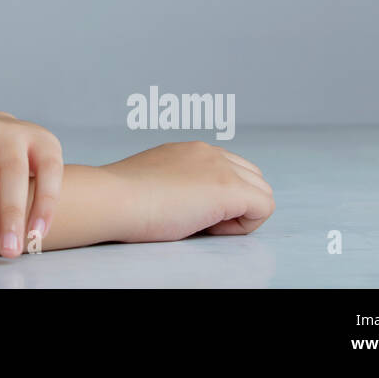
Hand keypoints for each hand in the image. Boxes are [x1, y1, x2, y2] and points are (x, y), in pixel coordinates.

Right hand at [99, 141, 274, 241]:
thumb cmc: (123, 199)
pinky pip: (263, 208)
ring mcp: (221, 167)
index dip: (217, 197)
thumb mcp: (155, 180)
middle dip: (236, 204)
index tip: (187, 209)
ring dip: (241, 213)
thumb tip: (186, 200)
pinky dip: (244, 226)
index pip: (230, 169)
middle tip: (199, 220)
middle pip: (253, 177)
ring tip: (204, 224)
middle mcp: (209, 152)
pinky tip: (210, 228)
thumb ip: (177, 182)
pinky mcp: (229, 189)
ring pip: (262, 192)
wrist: (114, 199)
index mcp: (191, 150)